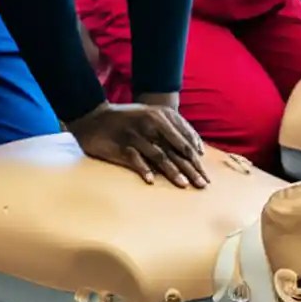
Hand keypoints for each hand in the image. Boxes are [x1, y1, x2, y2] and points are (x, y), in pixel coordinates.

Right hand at [67, 102, 208, 188]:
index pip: (184, 142)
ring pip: (158, 155)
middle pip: (175, 151)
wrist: (95, 117)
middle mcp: (151, 126)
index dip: (195, 159)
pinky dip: (143, 169)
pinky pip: (134, 159)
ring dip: (172, 171)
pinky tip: (150, 181)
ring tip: (183, 185)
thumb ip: (171, 130)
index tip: (206, 175)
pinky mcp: (121, 146)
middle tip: (202, 185)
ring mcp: (136, 136)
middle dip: (190, 169)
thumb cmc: (127, 119)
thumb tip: (194, 149)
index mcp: (161, 118)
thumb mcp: (150, 117)